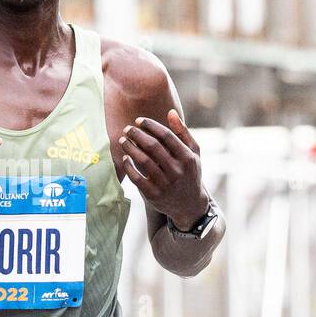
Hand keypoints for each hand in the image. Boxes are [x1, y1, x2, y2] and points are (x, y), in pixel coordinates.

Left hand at [119, 109, 207, 230]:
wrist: (189, 204)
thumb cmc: (189, 172)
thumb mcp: (193, 153)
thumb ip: (183, 132)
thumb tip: (171, 112)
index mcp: (187, 157)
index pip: (166, 136)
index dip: (150, 125)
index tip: (138, 120)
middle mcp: (177, 171)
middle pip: (153, 147)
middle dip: (137, 135)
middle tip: (127, 129)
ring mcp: (165, 184)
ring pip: (144, 161)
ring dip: (130, 148)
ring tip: (123, 140)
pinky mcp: (154, 195)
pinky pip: (137, 178)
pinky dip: (129, 166)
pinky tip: (125, 157)